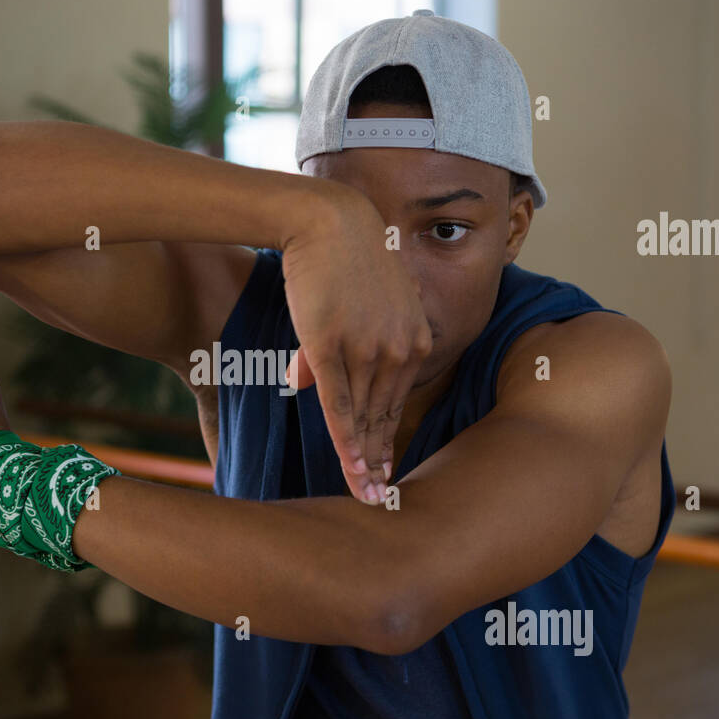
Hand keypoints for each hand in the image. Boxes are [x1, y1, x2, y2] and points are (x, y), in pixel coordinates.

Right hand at [280, 190, 431, 503]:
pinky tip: (353, 470)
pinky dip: (349, 444)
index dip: (389, 438)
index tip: (386, 467)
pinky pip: (342, 408)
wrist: (325, 219)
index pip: (399, 401)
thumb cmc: (338, 255)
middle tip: (380, 498)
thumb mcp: (355, 302)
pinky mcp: (335, 349)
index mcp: (415, 338)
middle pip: (387, 417)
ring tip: (365, 496)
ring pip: (367, 420)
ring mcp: (369, 350)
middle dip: (382, 461)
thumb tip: (304, 379)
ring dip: (365, 462)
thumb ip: (342, 344)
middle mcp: (400, 349)